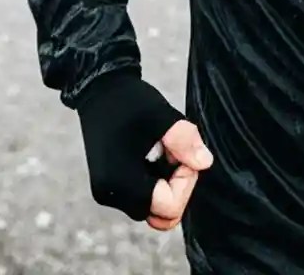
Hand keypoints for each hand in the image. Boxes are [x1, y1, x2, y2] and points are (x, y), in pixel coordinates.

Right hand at [75, 73, 213, 228]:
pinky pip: (142, 197)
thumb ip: (185, 141)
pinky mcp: (109, 187)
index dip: (184, 182)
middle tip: (173, 153)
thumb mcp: (162, 116)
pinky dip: (154, 181)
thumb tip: (205, 163)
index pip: (169, 207)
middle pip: (161, 213)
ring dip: (165, 183)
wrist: (99, 90)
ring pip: (153, 206)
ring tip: (162, 151)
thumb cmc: (129, 101)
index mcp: (121, 181)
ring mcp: (108, 193)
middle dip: (176, 185)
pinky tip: (151, 154)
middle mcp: (110, 194)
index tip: (180, 154)